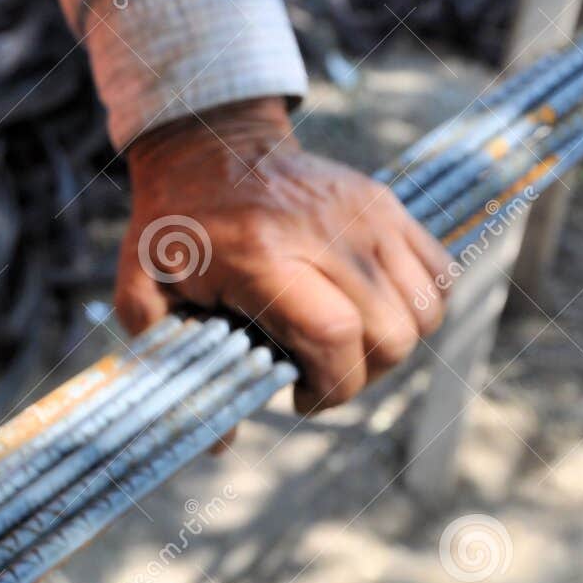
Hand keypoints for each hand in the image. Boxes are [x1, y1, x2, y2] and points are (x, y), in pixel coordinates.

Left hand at [119, 97, 451, 413]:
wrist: (211, 141)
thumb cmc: (176, 224)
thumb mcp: (143, 288)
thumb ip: (171, 361)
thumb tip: (220, 441)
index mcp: (263, 256)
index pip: (333, 337)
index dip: (330, 387)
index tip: (298, 395)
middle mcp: (328, 233)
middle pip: (390, 334)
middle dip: (361, 377)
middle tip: (320, 373)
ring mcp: (367, 215)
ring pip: (424, 311)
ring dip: (392, 347)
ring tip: (346, 344)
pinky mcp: (389, 205)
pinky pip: (440, 276)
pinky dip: (420, 308)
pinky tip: (375, 314)